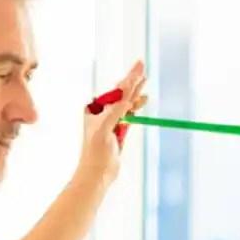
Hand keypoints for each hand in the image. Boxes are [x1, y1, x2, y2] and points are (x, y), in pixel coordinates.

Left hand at [81, 60, 147, 184]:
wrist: (98, 174)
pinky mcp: (118, 132)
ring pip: (126, 104)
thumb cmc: (96, 152)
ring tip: (144, 80)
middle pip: (121, 94)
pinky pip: (128, 115)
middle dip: (132, 82)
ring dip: (135, 93)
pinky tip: (142, 100)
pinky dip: (135, 107)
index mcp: (94, 109)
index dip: (129, 78)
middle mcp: (102, 113)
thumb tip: (127, 96)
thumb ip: (116, 111)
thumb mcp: (105, 128)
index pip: (116, 91)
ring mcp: (111, 122)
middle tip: (142, 66)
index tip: (139, 66)